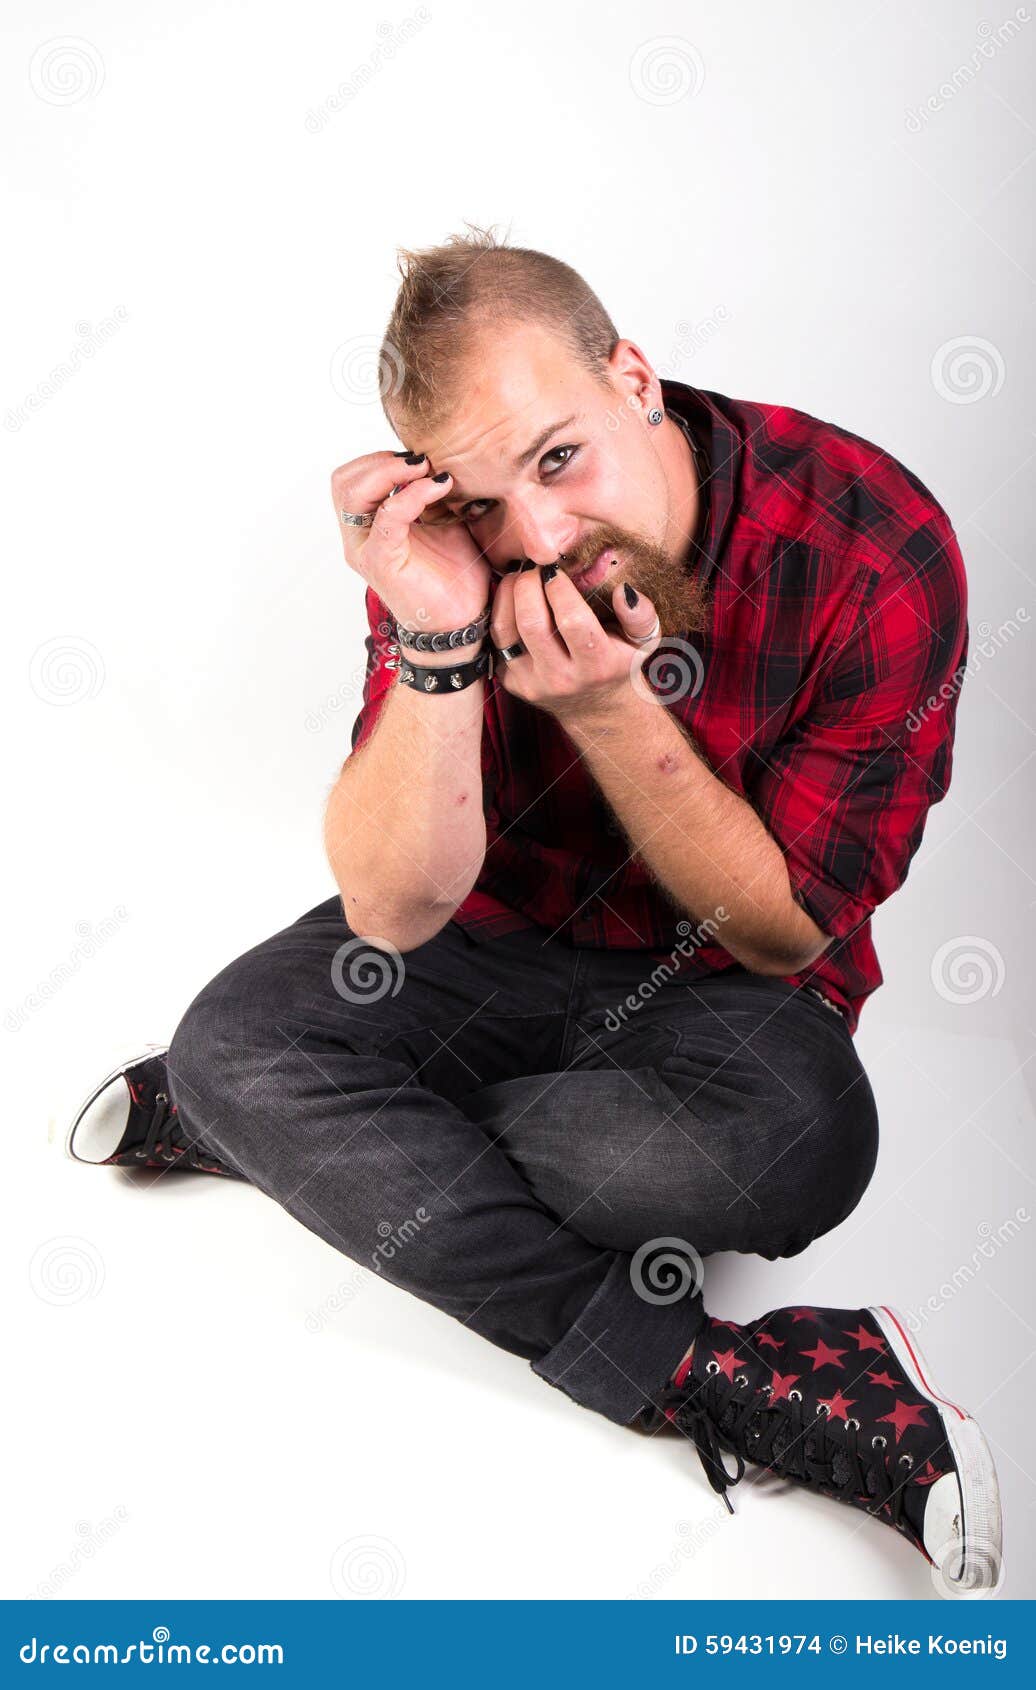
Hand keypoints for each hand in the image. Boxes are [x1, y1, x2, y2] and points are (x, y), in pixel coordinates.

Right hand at [330, 452, 488, 633]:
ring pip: (353, 494)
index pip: (351, 478)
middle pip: (344, 482)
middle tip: (420, 461)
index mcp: (367, 527)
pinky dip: (412, 494)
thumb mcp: (441, 519)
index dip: (379, 459)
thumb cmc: (451, 573)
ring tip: (425, 470)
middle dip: (380, 460)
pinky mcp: (381, 562)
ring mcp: (365, 551)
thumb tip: (438, 457)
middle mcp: (359, 538)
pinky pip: (387, 517)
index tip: (419, 458)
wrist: (461, 619)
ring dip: (389, 471)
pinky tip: (438, 488)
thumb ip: (429, 492)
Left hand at [490, 564, 661, 722]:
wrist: (596, 707)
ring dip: (508, 593)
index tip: (556, 567)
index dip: (559, 588)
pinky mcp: (511, 683)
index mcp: (597, 666)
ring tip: (520, 576)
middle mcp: (562, 679)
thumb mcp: (643, 641)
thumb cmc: (619, 661)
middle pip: (532, 624)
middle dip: (528, 584)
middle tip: (534, 566)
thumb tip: (624, 590)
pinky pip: (495, 640)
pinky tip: (513, 596)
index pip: (573, 621)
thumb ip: (641, 614)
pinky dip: (500, 611)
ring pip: (505, 629)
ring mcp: (532, 683)